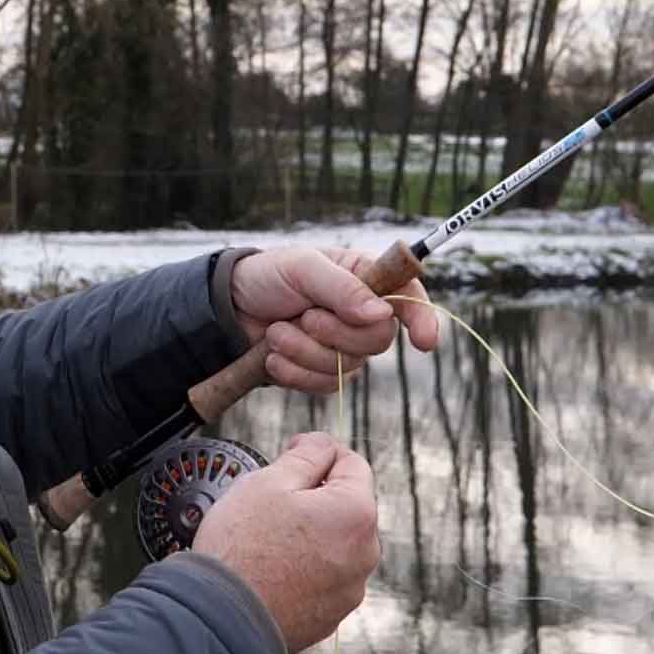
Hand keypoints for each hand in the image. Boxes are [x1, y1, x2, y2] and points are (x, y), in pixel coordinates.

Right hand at [192, 432, 379, 653]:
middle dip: (316, 496)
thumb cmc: (242, 549)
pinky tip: (271, 569)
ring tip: (267, 540)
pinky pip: (322, 578)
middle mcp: (364, 554)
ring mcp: (349, 590)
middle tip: (272, 501)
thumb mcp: (268, 481)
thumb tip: (323, 445)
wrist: (221, 620)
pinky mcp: (330, 617)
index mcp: (356, 514)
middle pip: (346, 506)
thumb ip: (306, 455)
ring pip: (335, 544)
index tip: (291, 454)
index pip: (352, 463)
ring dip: (311, 534)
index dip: (319, 452)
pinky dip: (304, 569)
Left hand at [230, 247, 440, 393]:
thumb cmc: (268, 276)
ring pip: (348, 367)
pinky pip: (325, 385)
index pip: (409, 296)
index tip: (424, 342)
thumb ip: (342, 288)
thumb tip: (381, 314)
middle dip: (335, 334)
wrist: (229, 308)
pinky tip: (273, 357)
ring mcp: (343, 345)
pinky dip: (295, 373)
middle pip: (377, 340)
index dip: (422, 318)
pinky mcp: (322, 371)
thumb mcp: (303, 268)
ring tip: (276, 333)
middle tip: (303, 317)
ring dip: (306, 352)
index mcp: (365, 278)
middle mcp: (362, 313)